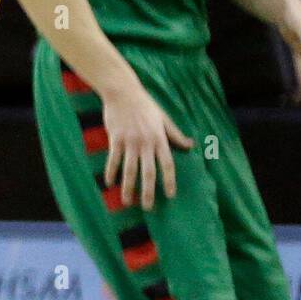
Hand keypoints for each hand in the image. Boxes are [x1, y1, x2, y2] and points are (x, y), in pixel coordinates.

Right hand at [102, 81, 193, 209]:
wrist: (123, 92)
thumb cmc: (145, 105)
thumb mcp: (164, 118)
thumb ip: (175, 134)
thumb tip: (190, 146)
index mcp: (159, 138)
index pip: (167, 164)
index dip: (169, 181)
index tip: (170, 195)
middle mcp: (146, 143)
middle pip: (148, 172)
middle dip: (148, 192)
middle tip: (148, 208)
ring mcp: (130, 141)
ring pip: (129, 170)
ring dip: (128, 188)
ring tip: (127, 201)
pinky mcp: (116, 139)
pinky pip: (113, 160)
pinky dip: (111, 172)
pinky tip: (109, 184)